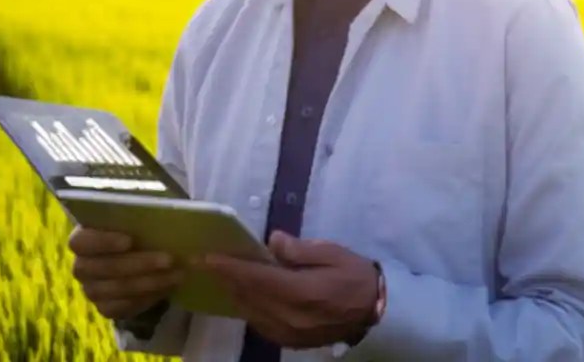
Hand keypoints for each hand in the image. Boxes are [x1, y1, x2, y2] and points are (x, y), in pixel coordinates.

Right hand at [68, 225, 183, 319]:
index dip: (103, 242)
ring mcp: (91, 290)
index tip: (129, 240)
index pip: (81, 242)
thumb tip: (173, 215)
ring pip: (117, 290)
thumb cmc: (136, 230)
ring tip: (177, 274)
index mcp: (83, 237)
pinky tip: (167, 287)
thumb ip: (146, 213)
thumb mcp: (139, 216)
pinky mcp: (105, 308)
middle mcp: (82, 266)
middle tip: (169, 259)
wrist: (141, 257)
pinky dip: (148, 298)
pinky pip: (124, 308)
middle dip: (139, 264)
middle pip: (104, 268)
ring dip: (150, 282)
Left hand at [200, 230, 380, 348]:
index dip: (230, 268)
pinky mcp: (291, 342)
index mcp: (301, 292)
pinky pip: (261, 325)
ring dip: (235, 294)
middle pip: (248, 297)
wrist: (375, 311)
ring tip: (224, 277)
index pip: (256, 279)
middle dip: (227, 279)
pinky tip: (246, 297)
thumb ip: (300, 249)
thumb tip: (273, 242)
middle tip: (209, 263)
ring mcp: (289, 333)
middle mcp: (290, 317)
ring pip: (251, 313)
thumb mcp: (333, 252)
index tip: (208, 257)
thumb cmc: (355, 276)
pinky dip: (249, 309)